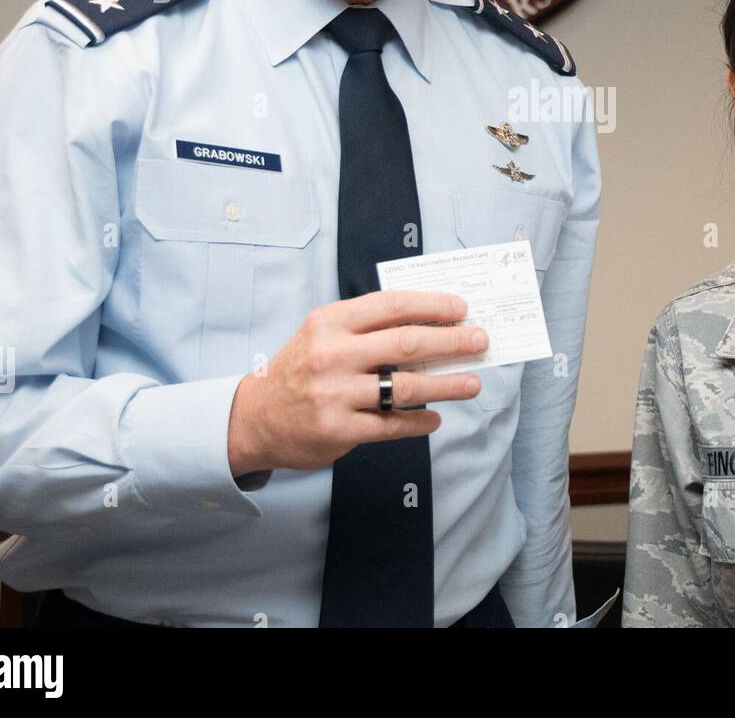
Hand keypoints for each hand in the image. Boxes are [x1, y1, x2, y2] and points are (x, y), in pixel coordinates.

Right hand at [227, 290, 486, 474]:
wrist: (255, 418)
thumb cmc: (300, 371)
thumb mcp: (323, 336)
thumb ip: (367, 329)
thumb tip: (430, 326)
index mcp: (329, 322)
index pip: (391, 305)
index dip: (432, 305)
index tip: (462, 308)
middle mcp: (332, 355)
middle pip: (406, 343)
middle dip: (451, 341)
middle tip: (480, 341)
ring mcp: (335, 394)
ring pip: (406, 387)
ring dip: (447, 385)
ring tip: (473, 384)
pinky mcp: (339, 430)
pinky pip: (393, 425)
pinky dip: (420, 421)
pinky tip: (435, 417)